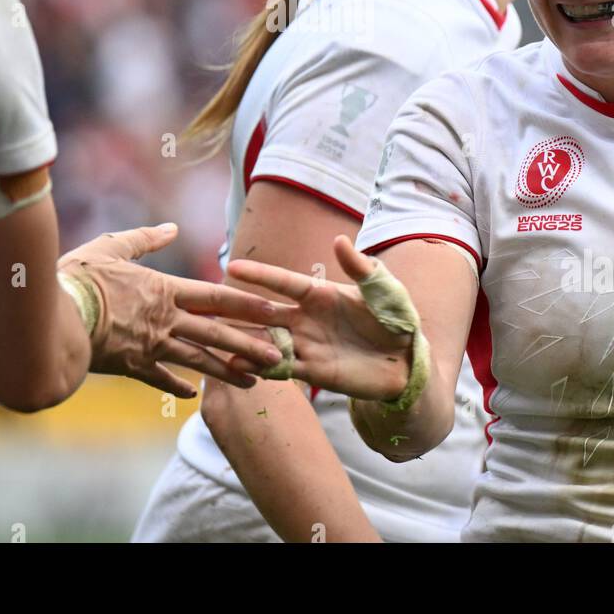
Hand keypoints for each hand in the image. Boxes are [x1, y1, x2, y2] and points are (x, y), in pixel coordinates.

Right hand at [58, 223, 288, 397]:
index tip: (276, 311)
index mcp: (165, 290)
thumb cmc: (80, 278)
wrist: (52, 318)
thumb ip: (144, 240)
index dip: (249, 305)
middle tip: (281, 356)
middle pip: (217, 333)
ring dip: (227, 372)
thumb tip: (172, 228)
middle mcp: (165, 320)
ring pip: (198, 361)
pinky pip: (159, 379)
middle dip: (251, 345)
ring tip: (254, 382)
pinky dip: (176, 386)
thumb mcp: (112, 248)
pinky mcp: (130, 367)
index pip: (217, 297)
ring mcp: (150, 346)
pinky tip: (191, 396)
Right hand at [225, 236, 414, 401]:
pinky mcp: (313, 372)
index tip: (233, 266)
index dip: (260, 275)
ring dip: (243, 339)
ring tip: (215, 337)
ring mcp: (307, 345)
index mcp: (320, 294)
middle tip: (206, 301)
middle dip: (238, 306)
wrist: (407, 362)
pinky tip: (239, 365)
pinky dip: (260, 366)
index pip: (283, 282)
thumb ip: (360, 267)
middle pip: (265, 311)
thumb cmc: (396, 317)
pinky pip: (281, 368)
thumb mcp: (383, 289)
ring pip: (267, 341)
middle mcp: (306, 318)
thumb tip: (340, 241)